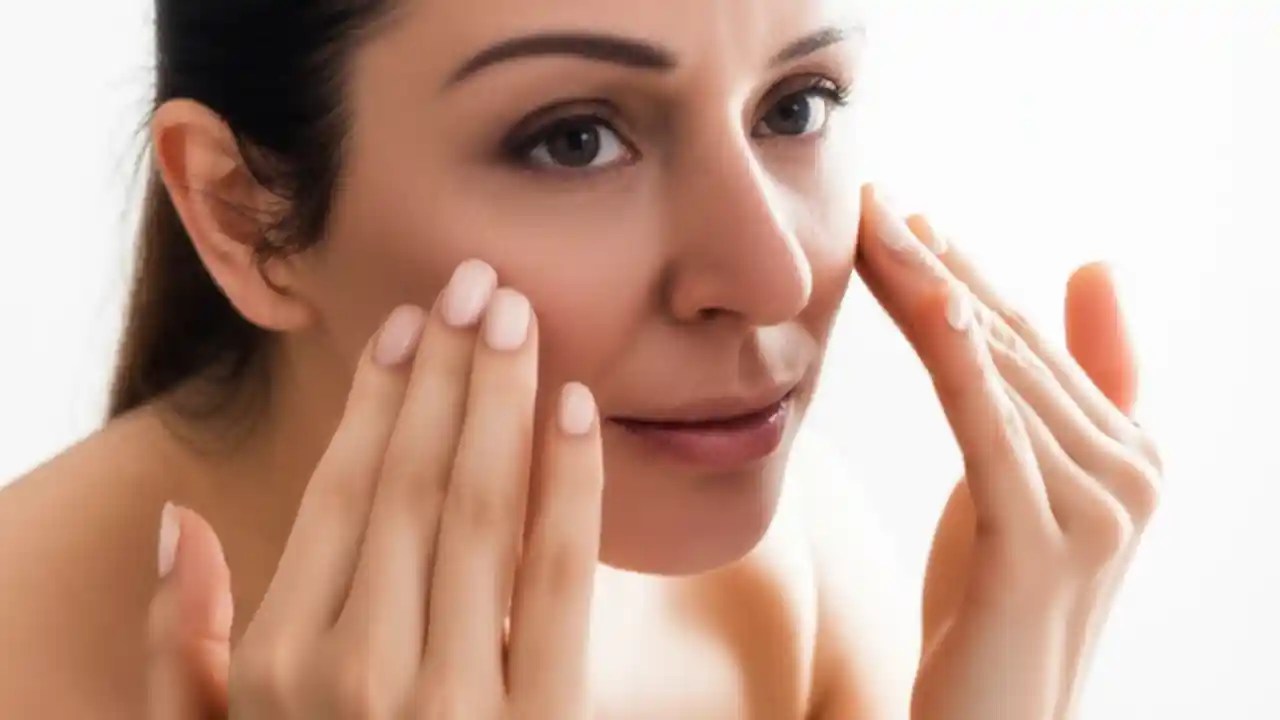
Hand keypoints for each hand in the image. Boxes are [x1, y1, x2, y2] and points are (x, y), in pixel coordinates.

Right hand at [146, 260, 603, 718]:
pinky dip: (571, 483)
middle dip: (448, 369)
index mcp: (277, 660)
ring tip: (517, 312)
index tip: (408, 323)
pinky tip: (575, 404)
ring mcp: (451, 700)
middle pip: (411, 480)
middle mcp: (356, 670)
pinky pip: (558, 578)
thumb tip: (180, 520)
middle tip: (477, 282)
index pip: (340, 491)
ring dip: (500, 395)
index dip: (378, 397)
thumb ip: (180, 648)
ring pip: (479, 509)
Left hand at [854, 186, 1162, 718]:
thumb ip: (1050, 400)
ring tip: (876, 230)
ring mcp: (1095, 513)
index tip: (904, 216)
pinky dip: (961, 360)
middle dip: (937, 268)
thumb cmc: (993, 609)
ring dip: (930, 293)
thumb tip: (1089, 270)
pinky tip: (931, 300)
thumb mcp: (1019, 494)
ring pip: (995, 374)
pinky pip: (988, 432)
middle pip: (1013, 345)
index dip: (966, 272)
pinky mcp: (1040, 549)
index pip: (1031, 342)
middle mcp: (1127, 475)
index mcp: (1127, 453)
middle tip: (874, 203)